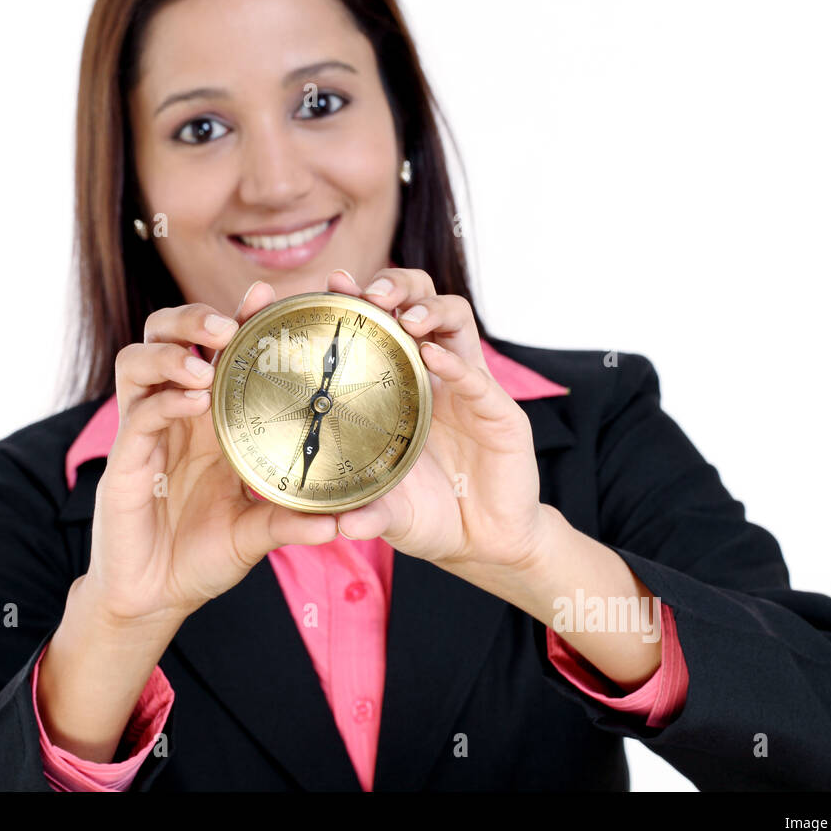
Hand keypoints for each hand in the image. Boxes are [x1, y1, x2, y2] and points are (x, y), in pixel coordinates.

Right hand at [72, 281, 338, 630]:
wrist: (153, 599)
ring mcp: (144, 434)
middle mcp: (173, 415)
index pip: (214, 350)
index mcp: (206, 419)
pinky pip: (137, 414)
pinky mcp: (123, 462)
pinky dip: (163, 399)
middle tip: (228, 323)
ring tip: (208, 362)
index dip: (237, 317)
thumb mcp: (256, 535)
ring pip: (137, 360)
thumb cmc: (201, 557)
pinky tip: (194, 400)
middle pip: (165, 335)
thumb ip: (293, 522)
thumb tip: (348, 521)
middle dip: (193, 316)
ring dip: (172, 351)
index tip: (267, 294)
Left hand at [328, 267, 550, 579]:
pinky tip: (433, 357)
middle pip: (421, 300)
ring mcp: (470, 388)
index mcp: (402, 385)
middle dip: (397, 284)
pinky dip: (455, 363)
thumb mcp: (386, 510)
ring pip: (456, 318)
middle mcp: (436, 375)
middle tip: (370, 294)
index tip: (333, 285)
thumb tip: (330, 526)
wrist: (483, 545)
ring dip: (429, 308)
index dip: (360, 299)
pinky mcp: (500, 412)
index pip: (382, 322)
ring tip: (404, 319)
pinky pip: (478, 377)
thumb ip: (362, 510)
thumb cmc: (430, 514)